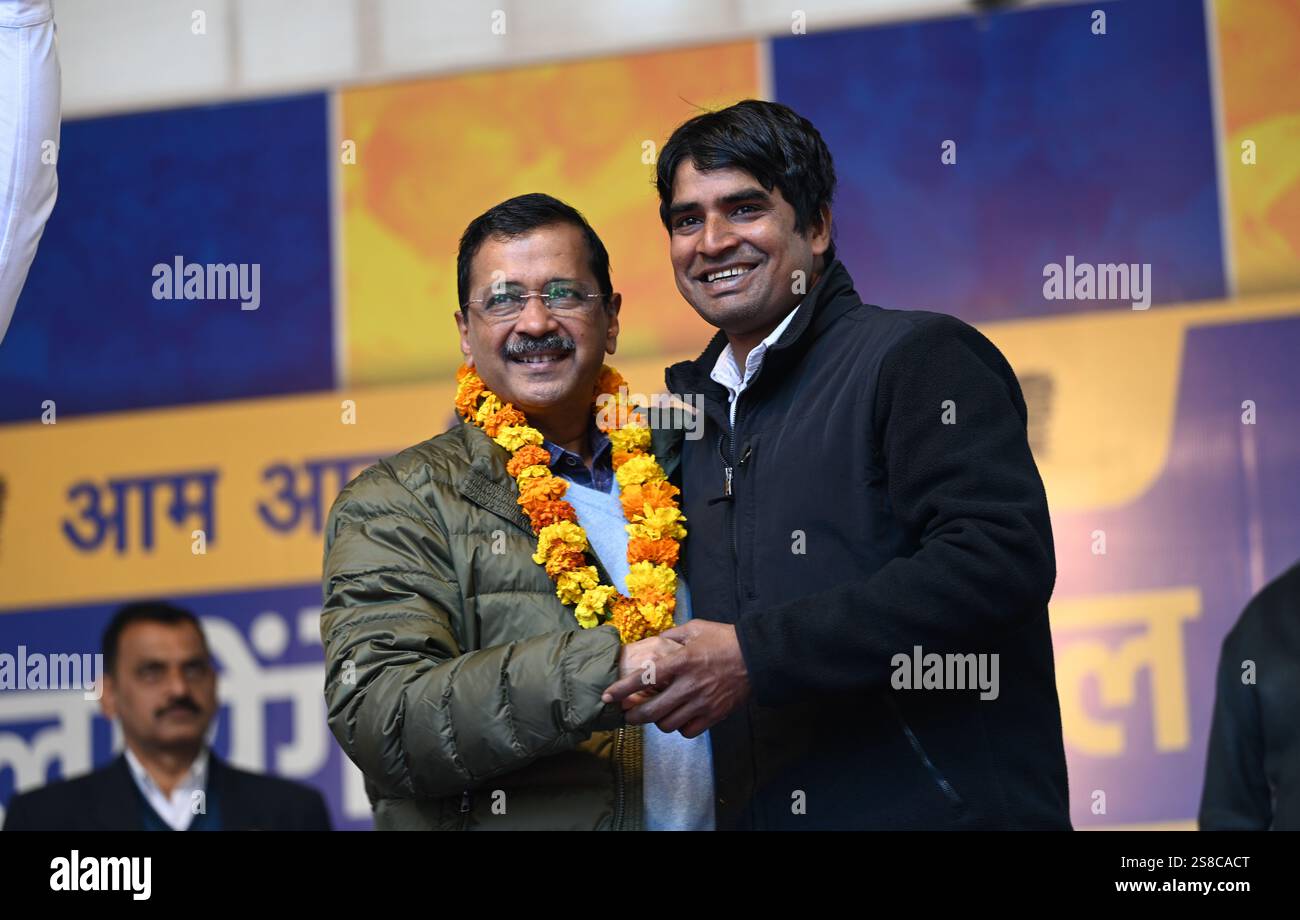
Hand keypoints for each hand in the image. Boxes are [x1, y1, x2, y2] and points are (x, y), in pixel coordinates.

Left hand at [602, 620, 749, 738]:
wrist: (757, 656)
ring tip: (656, 715)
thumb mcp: (695, 627)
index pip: (644, 678)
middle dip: (633, 717)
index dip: (621, 690)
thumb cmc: (724, 639)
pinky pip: (688, 731)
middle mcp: (688, 685)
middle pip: (651, 711)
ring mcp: (701, 703)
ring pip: (668, 724)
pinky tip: (678, 719)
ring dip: (657, 722)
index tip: (607, 697)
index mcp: (681, 661)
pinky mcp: (714, 715)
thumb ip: (672, 634)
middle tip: (628, 716)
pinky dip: (679, 728)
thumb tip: (655, 641)